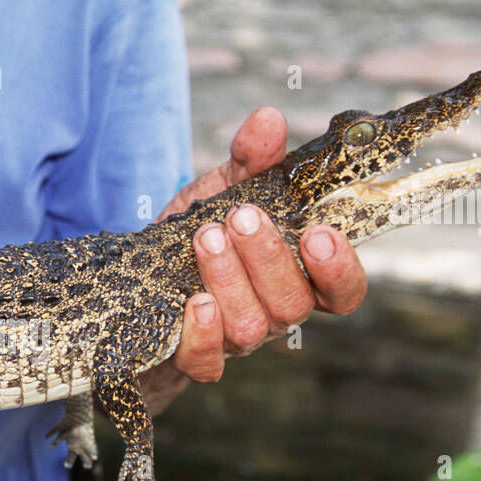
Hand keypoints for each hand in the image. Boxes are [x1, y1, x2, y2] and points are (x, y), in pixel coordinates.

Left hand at [165, 107, 367, 383]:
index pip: (342, 290)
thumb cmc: (195, 233)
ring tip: (205, 237)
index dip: (339, 270)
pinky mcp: (198, 358)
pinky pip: (208, 361)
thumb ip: (249, 160)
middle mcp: (275, 312)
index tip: (319, 234)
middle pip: (293, 303)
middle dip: (268, 257)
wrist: (137, 280)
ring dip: (229, 278)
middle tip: (241, 216)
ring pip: (251, 324)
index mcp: (297, 275)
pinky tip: (194, 302)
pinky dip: (203, 333)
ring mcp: (238, 340)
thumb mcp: (221, 191)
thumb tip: (267, 120)